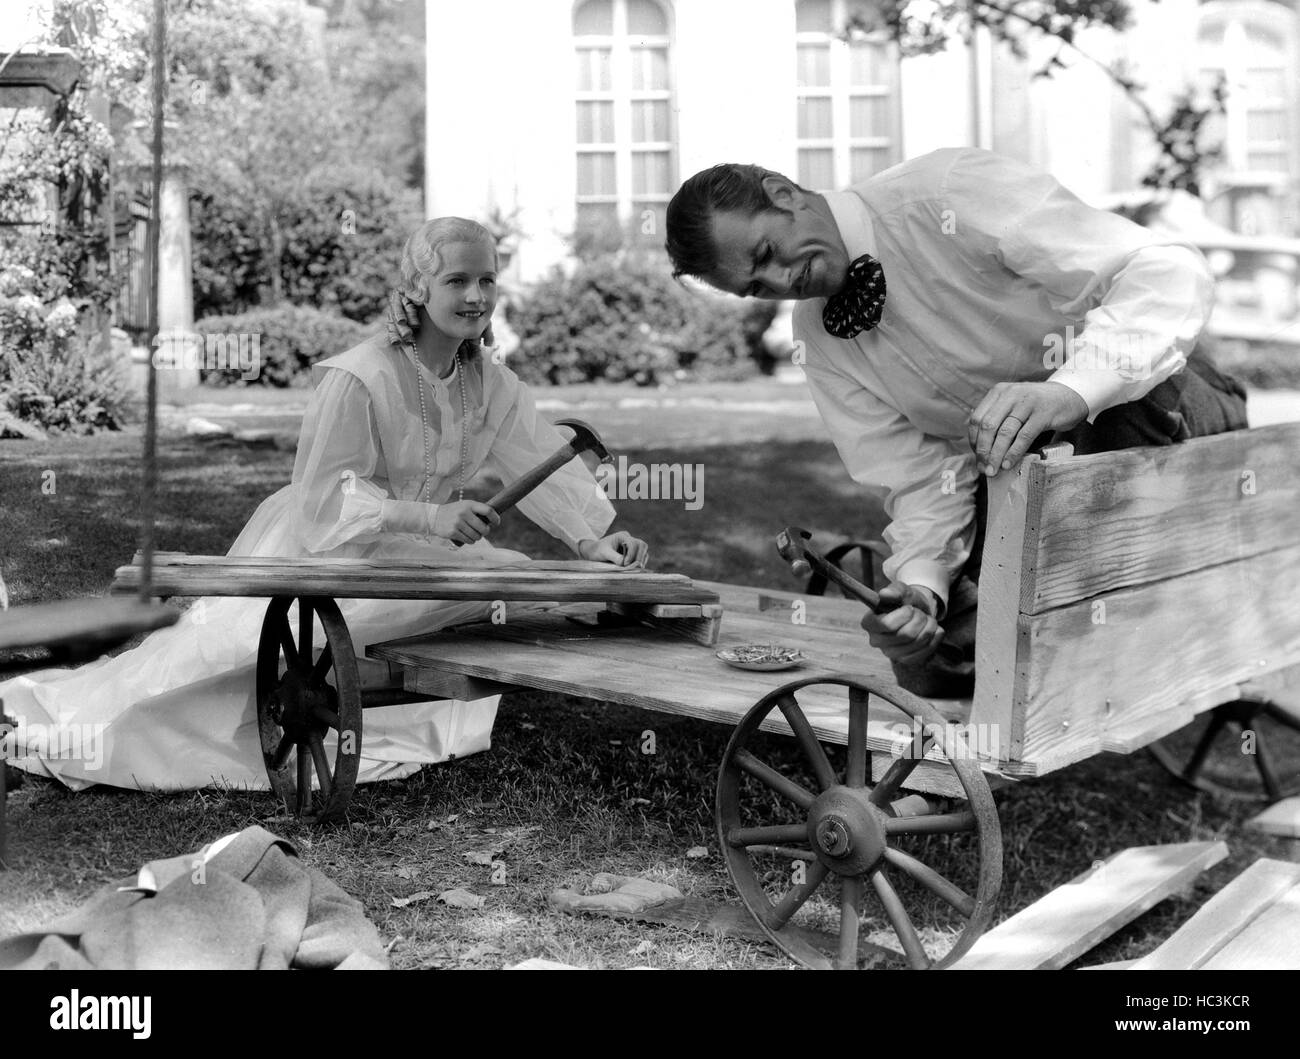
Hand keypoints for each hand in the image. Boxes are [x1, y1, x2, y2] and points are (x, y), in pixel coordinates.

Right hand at [432, 500, 499, 543]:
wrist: (433, 517)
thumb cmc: (454, 512)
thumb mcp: (464, 506)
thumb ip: (477, 511)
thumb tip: (493, 521)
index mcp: (469, 504)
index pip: (488, 510)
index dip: (495, 518)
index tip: (497, 523)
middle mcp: (464, 513)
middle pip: (484, 528)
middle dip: (485, 532)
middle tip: (482, 531)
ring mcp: (458, 523)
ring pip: (477, 536)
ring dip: (477, 537)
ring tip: (472, 533)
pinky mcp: (453, 532)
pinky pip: (469, 541)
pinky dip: (470, 541)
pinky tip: (466, 537)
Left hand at [578, 532, 648, 567]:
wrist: (594, 552)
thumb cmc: (597, 550)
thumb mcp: (604, 553)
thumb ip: (614, 557)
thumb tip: (624, 563)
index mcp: (622, 536)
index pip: (633, 543)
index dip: (631, 554)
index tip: (626, 563)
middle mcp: (629, 540)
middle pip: (642, 545)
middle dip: (640, 556)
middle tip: (638, 566)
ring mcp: (631, 547)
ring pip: (643, 551)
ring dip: (641, 560)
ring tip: (637, 569)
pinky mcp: (632, 554)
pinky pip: (641, 557)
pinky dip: (640, 563)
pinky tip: (635, 569)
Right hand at [861, 583, 943, 663]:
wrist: (917, 612)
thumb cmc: (905, 601)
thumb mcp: (901, 590)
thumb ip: (894, 591)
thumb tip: (884, 594)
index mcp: (869, 623)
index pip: (887, 625)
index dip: (904, 615)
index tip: (909, 608)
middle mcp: (876, 641)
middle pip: (906, 635)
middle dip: (919, 619)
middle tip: (919, 612)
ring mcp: (891, 653)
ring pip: (918, 642)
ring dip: (929, 626)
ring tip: (926, 619)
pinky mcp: (906, 660)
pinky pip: (926, 651)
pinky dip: (935, 637)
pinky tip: (933, 630)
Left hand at [968, 381, 1087, 475]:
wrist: (1070, 396)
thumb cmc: (1038, 406)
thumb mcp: (1014, 406)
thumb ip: (998, 420)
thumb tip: (980, 450)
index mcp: (999, 392)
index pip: (977, 419)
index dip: (974, 441)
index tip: (977, 457)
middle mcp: (1011, 394)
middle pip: (988, 426)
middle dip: (983, 451)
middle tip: (984, 468)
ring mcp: (1027, 402)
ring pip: (1004, 432)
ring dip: (996, 455)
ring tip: (994, 470)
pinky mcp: (1043, 413)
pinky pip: (1024, 436)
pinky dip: (1014, 453)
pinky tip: (1008, 464)